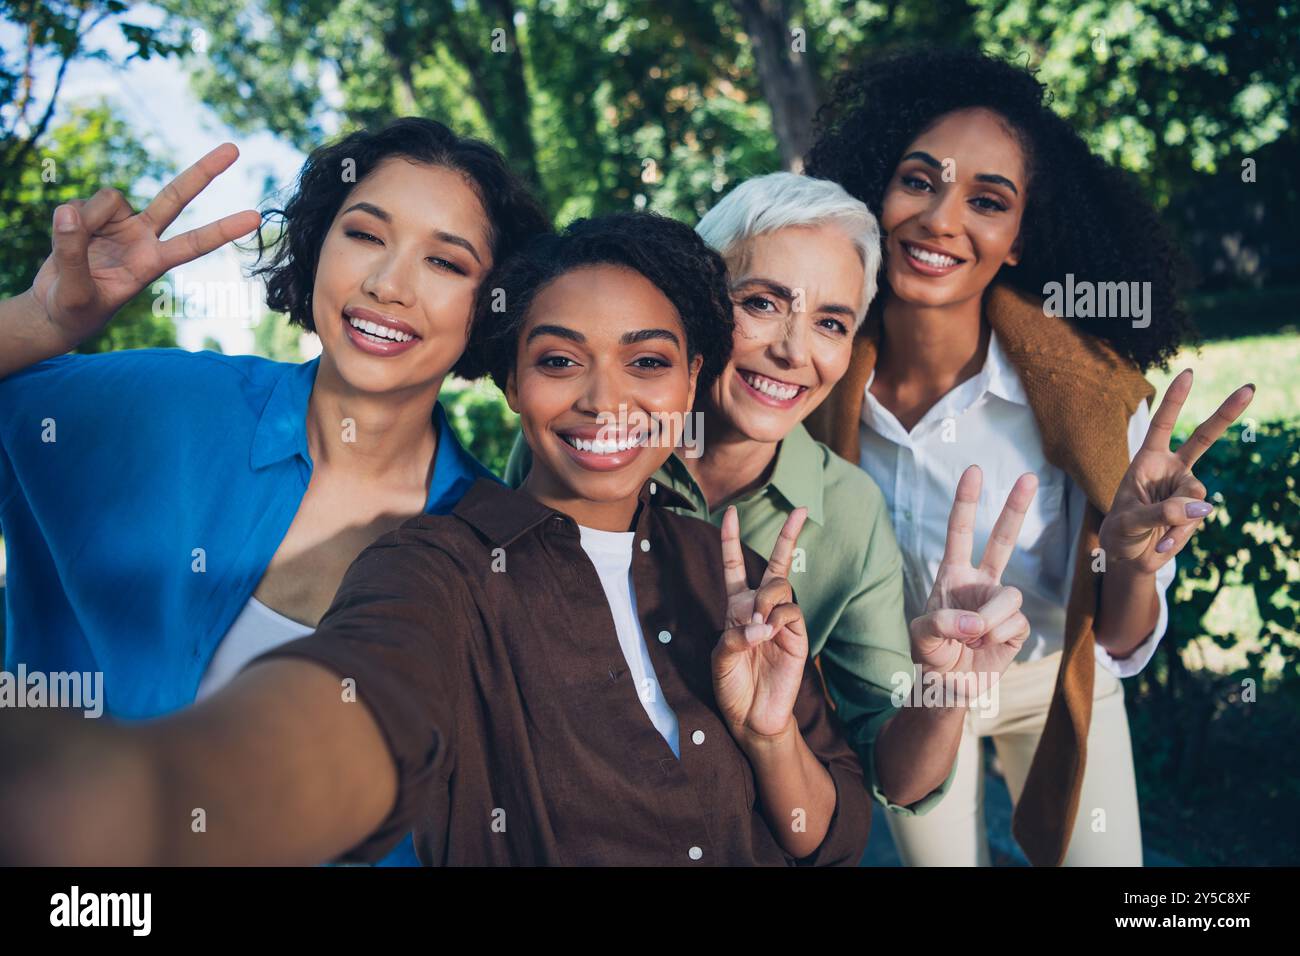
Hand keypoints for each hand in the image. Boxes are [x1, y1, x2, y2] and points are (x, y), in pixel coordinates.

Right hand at [29, 143, 260, 346]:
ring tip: (73, 249)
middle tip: (234, 148)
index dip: (223, 230)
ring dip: (87, 218)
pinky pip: (79, 203)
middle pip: (175, 197)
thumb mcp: (75, 293)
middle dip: (203, 172)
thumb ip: (72, 254)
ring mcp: (120, 223)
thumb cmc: (73, 310)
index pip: (194, 244)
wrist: (55, 307)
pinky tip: (65, 238)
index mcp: (152, 263)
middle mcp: (143, 237)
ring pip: (109, 198)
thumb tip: (69, 212)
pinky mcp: (93, 215)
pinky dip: (66, 220)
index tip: (255, 218)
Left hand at [712, 506, 808, 744]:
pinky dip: (777, 618)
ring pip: (780, 587)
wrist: (751, 716)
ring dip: (766, 599)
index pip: (734, 567)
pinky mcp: (798, 636)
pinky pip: (790, 612)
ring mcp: (782, 621)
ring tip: (758, 626)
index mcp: (736, 608)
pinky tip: (768, 634)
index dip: (732, 540)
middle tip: (802, 510)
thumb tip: (764, 623)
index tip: (732, 513)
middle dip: (788, 535)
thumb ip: (736, 635)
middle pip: (776, 564)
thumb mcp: (720, 658)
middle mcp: (761, 609)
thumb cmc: (731, 686)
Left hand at [910, 465, 1037, 686]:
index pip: (960, 531)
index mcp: (953, 575)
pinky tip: (986, 647)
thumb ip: (942, 622)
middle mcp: (980, 583)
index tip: (974, 471)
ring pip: (1010, 596)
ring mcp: (1000, 604)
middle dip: (1016, 508)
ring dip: (990, 618)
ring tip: (973, 638)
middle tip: (1029, 477)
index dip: (966, 502)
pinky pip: (1016, 623)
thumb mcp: (922, 636)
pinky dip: (998, 636)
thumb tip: (977, 621)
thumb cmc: (931, 656)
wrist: (948, 686)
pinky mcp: (1016, 628)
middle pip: (1003, 540)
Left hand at [1099, 369, 1254, 572]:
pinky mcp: (1195, 512)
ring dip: (1176, 522)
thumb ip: (1161, 512)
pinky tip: (1160, 545)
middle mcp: (1171, 470)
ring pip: (1196, 498)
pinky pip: (1195, 521)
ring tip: (1153, 537)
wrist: (1128, 557)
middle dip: (1226, 414)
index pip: (1161, 426)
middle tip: (1250, 388)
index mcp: (1147, 461)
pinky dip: (1177, 537)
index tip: (1188, 374)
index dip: (1174, 401)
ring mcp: (1185, 490)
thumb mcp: (1128, 521)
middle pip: (1203, 439)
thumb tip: (1203, 506)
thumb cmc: (1119, 532)